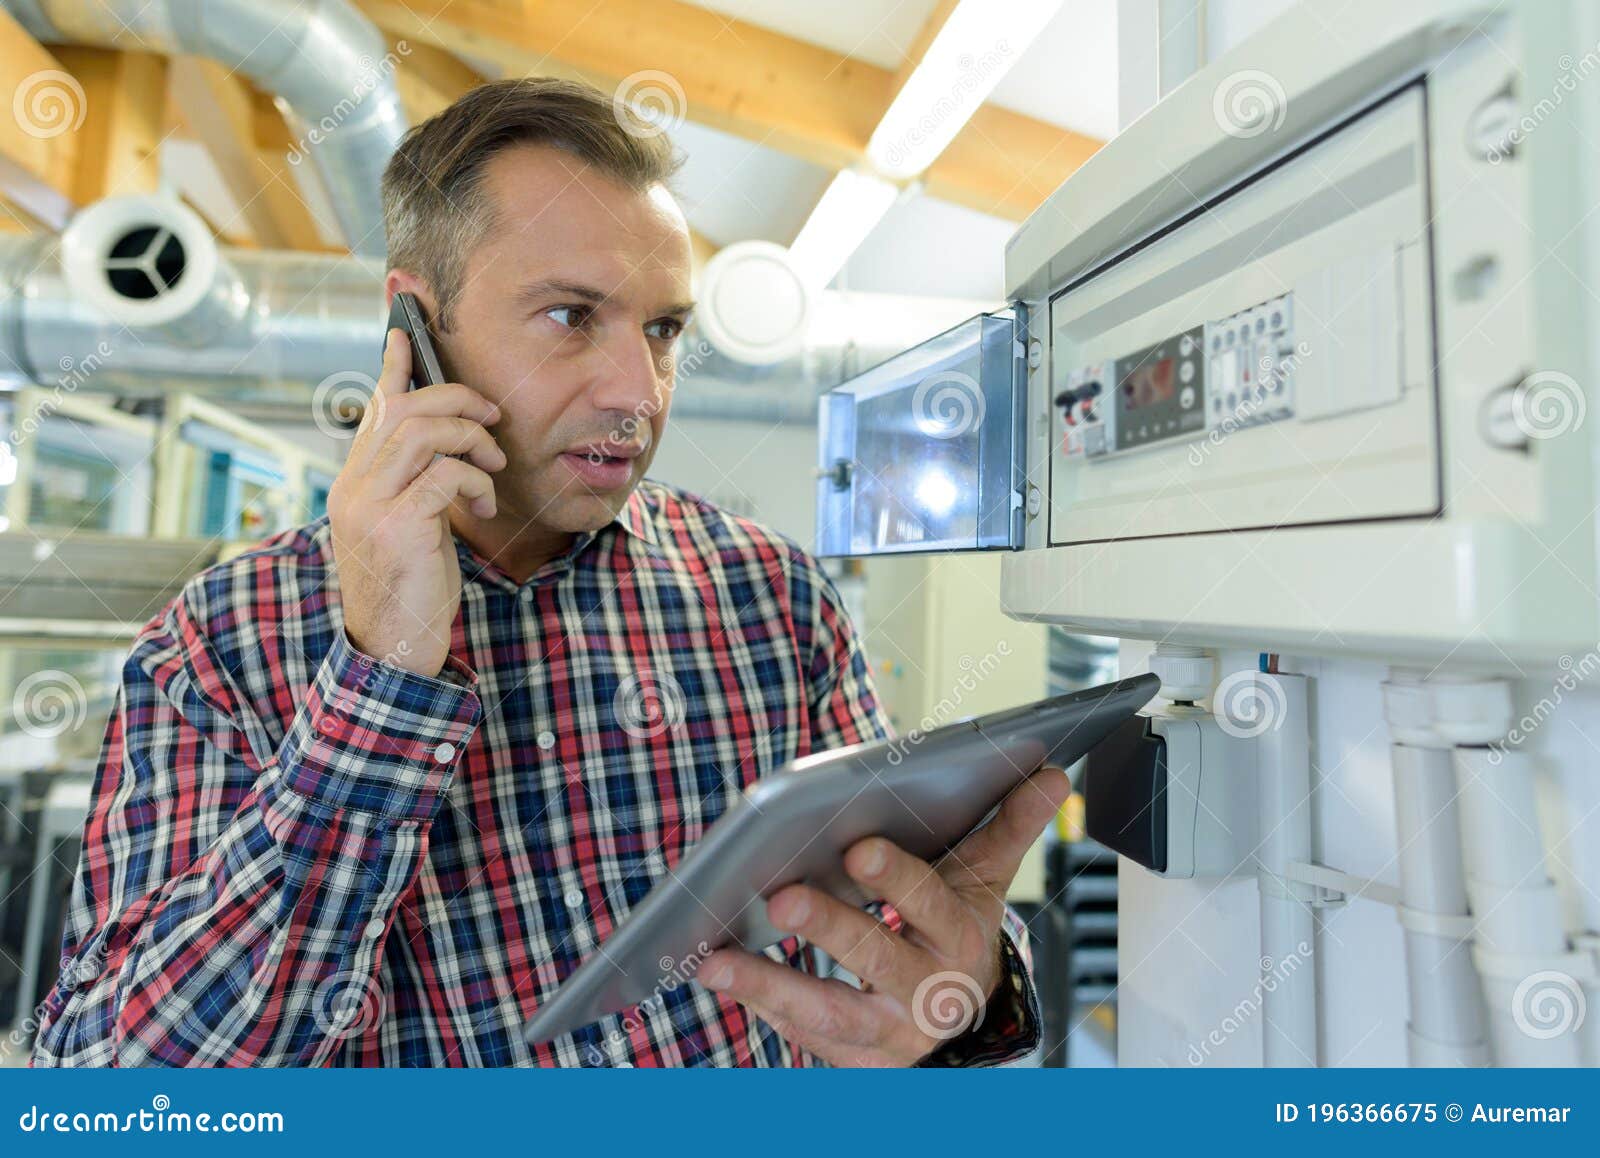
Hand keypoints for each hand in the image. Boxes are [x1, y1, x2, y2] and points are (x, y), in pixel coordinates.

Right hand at [327, 329, 505, 675]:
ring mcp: (371, 506)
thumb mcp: (413, 527)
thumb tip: (450, 448)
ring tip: (493, 465)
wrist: (393, 651)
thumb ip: (419, 485)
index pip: (374, 411)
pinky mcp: (398, 526)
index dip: (393, 368)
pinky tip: (485, 508)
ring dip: (472, 439)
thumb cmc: (411, 590)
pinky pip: (446, 475)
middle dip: (457, 400)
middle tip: (492, 419)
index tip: (405, 331)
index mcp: (355, 484)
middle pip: (405, 409)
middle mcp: (353, 488)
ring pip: (424, 432)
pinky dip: (476, 481)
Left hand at [696, 764, 1070, 1065]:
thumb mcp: (985, 877)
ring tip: (714, 961)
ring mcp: (892, 1032)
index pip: (930, 902)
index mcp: (961, 936)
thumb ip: (1012, 825)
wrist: (962, 1009)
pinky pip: (805, 1039)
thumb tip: (1053, 772)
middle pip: (877, 957)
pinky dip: (763, 1009)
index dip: (895, 879)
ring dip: (770, 986)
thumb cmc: (955, 923)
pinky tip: (717, 975)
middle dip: (829, 927)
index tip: (857, 848)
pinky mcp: (858, 1060)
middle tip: (779, 896)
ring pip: (830, 1013)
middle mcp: (931, 990)